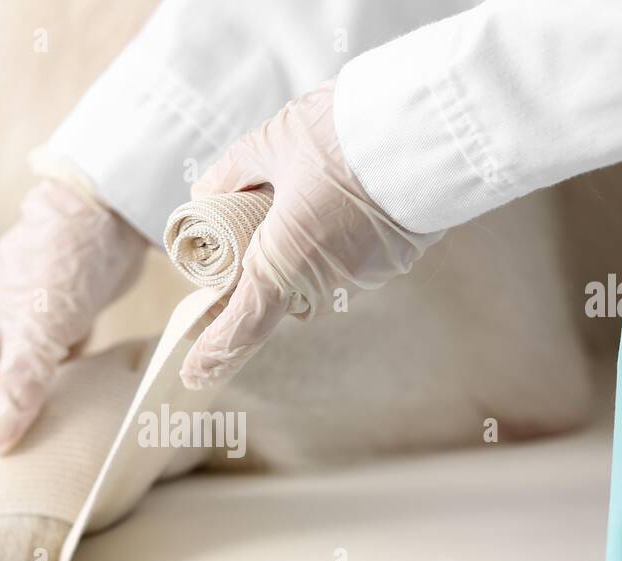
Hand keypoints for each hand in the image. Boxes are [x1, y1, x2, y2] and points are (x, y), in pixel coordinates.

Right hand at [0, 176, 145, 454]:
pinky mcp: (62, 335)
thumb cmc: (58, 264)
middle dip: (7, 446)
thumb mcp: (37, 330)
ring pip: (25, 398)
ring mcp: (28, 341)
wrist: (100, 211)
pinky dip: (70, 401)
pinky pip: (59, 382)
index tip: (0, 483)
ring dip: (40, 425)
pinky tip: (91, 421)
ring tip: (66, 459)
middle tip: (40, 481)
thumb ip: (18, 386)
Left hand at [180, 80, 439, 389]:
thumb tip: (207, 194)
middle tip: (253, 230)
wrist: (428, 125)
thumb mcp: (272, 142)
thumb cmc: (344, 134)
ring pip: (318, 276)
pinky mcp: (396, 259)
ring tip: (311, 194)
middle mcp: (325, 280)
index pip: (243, 324)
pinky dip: (341, 237)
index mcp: (285, 261)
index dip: (215, 351)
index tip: (194, 373)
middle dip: (263, 274)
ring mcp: (366, 274)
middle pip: (281, 296)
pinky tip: (347, 195)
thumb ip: (232, 173)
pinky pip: (354, 259)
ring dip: (306, 250)